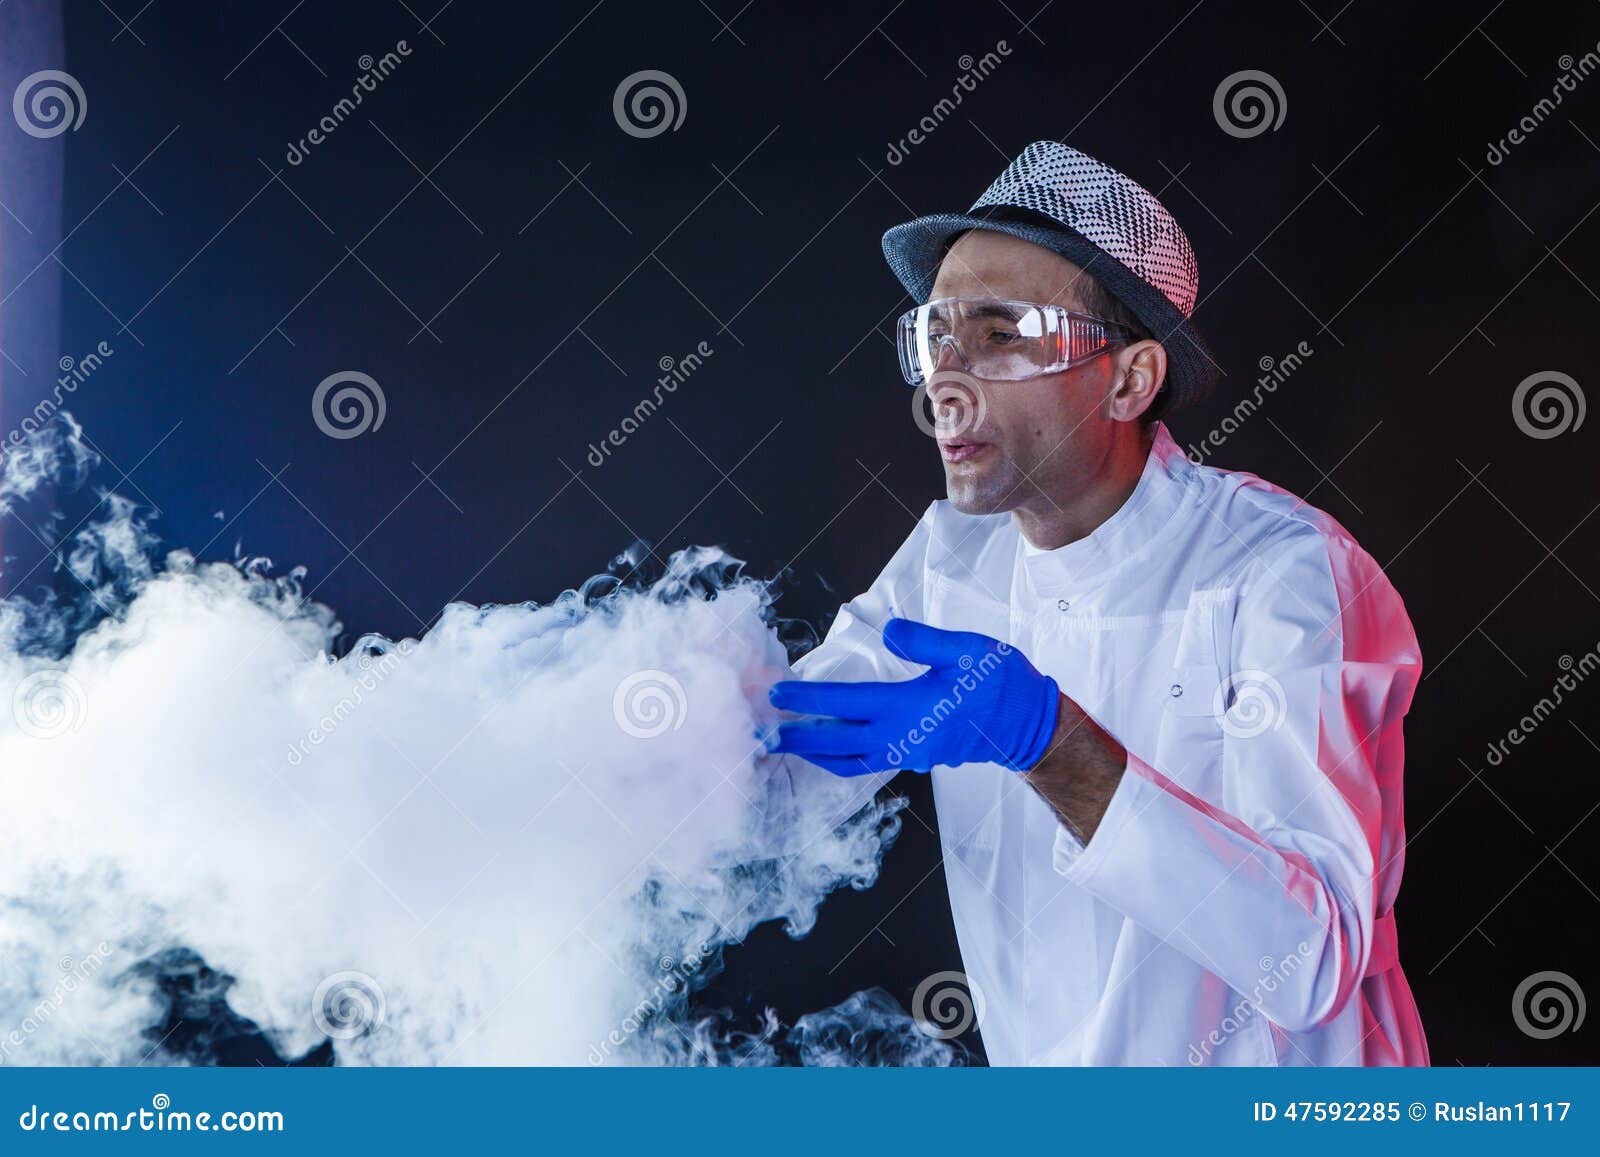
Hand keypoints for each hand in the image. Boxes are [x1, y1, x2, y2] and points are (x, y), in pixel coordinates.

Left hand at [767, 617, 1060, 776]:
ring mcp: (908, 753)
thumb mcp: (968, 650)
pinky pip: (865, 764)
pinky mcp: (916, 758)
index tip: (776, 695)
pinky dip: (839, 759)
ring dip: (814, 753)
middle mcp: (902, 737)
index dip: (807, 699)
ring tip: (786, 744)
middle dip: (796, 737)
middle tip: (762, 733)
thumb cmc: (1002, 685)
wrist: (1030, 727)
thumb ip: (924, 641)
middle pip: (836, 742)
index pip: (845, 703)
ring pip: (848, 761)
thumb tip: (887, 632)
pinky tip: (828, 749)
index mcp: (910, 708)